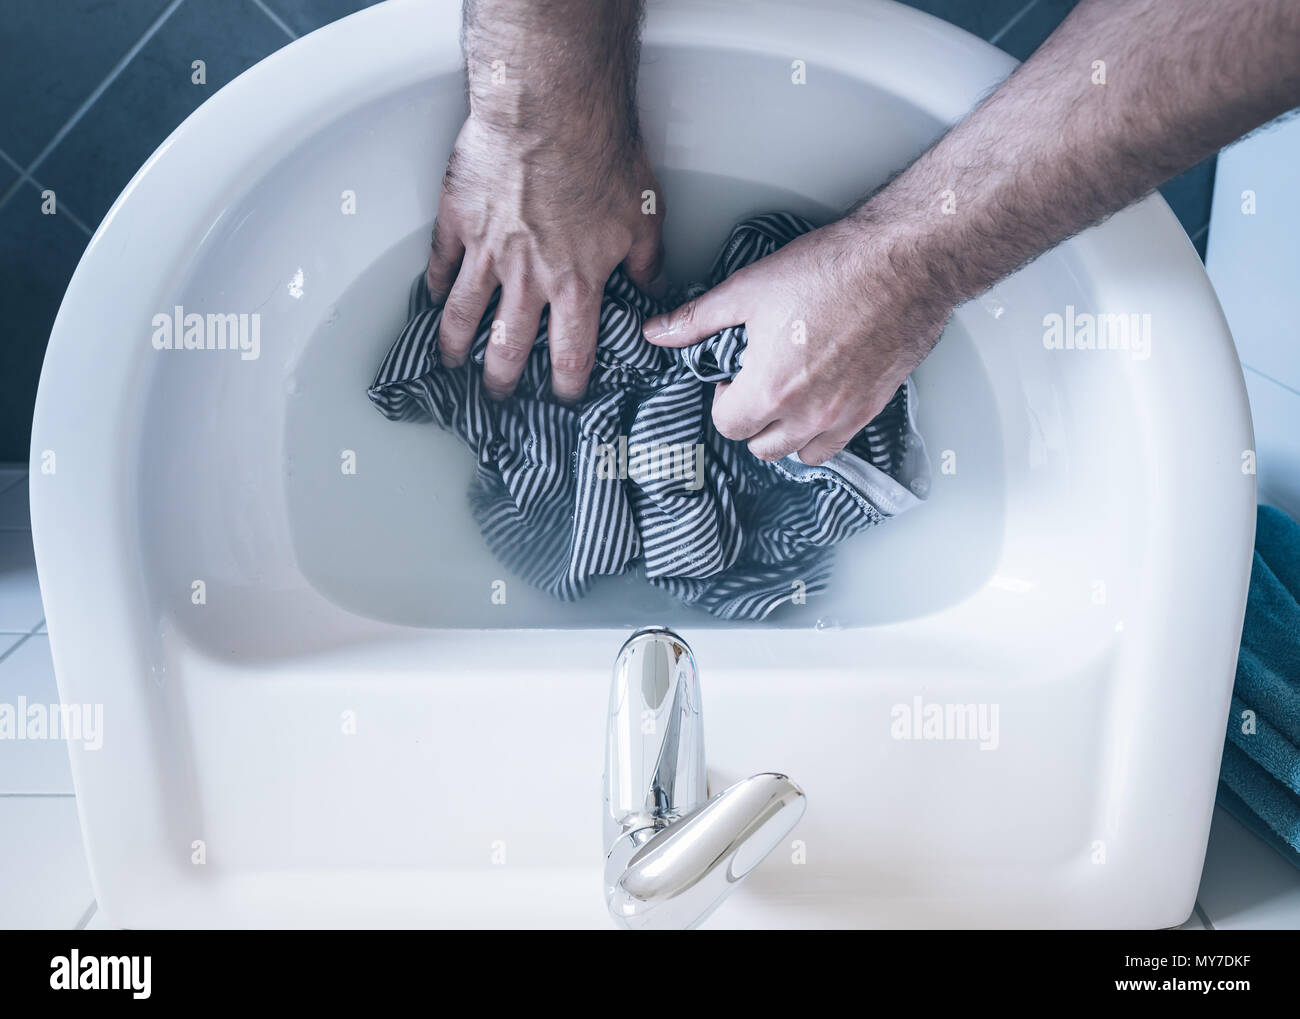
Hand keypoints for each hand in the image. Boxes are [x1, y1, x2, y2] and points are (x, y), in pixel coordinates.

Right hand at [425, 115, 664, 401]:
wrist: (551, 109)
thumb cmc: (602, 157)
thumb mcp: (643, 216)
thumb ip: (645, 261)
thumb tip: (654, 287)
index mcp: (576, 286)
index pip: (571, 354)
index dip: (567, 384)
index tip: (563, 397)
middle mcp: (527, 280)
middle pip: (507, 348)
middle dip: (501, 381)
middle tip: (496, 396)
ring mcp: (486, 252)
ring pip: (463, 315)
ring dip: (455, 345)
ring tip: (451, 362)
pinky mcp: (458, 219)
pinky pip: (441, 263)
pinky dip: (435, 284)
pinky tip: (432, 297)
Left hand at [642, 215, 950, 464]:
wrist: (906, 262)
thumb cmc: (834, 269)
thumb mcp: (750, 288)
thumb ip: (698, 320)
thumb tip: (656, 333)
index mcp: (772, 387)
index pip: (728, 425)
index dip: (724, 399)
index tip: (733, 375)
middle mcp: (808, 413)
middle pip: (761, 446)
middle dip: (751, 419)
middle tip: (759, 382)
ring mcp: (843, 416)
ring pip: (798, 453)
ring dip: (785, 432)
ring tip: (789, 393)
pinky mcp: (872, 409)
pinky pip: (836, 446)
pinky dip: (820, 434)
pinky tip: (819, 399)